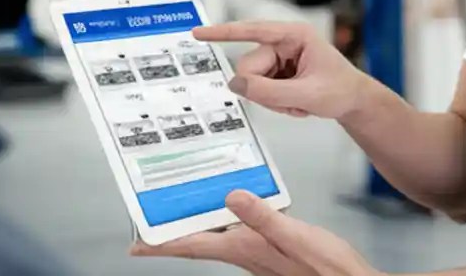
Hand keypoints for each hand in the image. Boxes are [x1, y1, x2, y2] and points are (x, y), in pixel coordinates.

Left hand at [131, 190, 383, 275]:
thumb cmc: (329, 269)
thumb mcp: (298, 237)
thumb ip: (264, 218)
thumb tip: (231, 197)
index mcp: (247, 249)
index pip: (194, 247)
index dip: (162, 245)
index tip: (135, 245)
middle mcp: (247, 254)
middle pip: (200, 242)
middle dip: (173, 232)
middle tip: (150, 221)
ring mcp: (258, 254)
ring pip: (218, 237)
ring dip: (199, 224)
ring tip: (183, 208)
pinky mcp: (271, 250)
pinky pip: (239, 233)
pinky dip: (228, 219)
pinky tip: (233, 205)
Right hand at [195, 21, 373, 120]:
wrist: (354, 102)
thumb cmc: (340, 90)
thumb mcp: (307, 94)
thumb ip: (269, 91)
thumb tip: (236, 85)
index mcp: (294, 36)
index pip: (252, 31)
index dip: (222, 33)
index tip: (197, 33)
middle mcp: (284, 43)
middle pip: (249, 67)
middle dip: (265, 90)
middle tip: (292, 101)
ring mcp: (280, 59)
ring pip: (253, 82)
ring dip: (274, 99)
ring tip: (299, 102)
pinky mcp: (278, 74)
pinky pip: (261, 91)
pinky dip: (277, 103)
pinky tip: (297, 103)